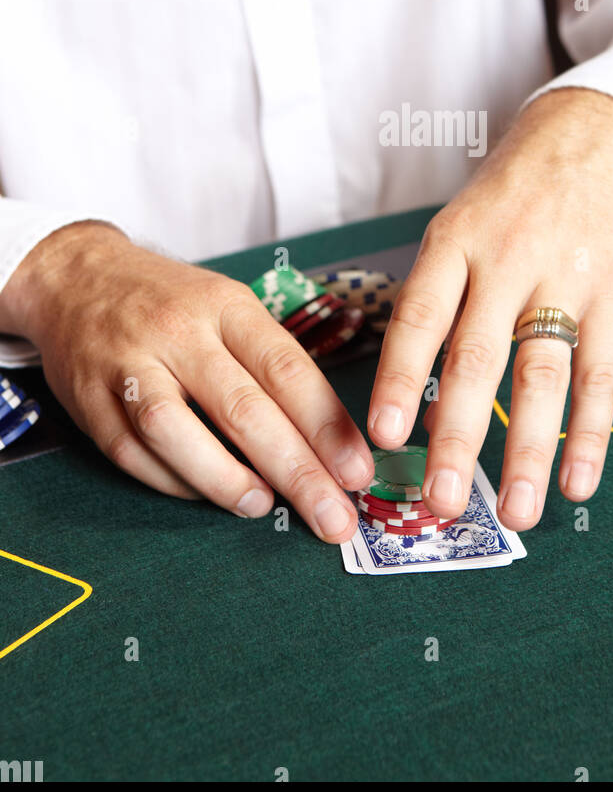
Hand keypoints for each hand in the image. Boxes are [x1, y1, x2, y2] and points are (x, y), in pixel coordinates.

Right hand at [0, 223, 372, 540]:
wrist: (76, 276)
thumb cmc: (171, 302)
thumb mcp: (228, 306)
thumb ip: (270, 365)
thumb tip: (329, 441)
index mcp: (226, 305)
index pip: (286, 369)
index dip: (327, 426)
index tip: (357, 472)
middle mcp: (178, 331)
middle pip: (242, 408)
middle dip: (296, 470)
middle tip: (332, 515)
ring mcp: (128, 363)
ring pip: (176, 430)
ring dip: (226, 480)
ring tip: (262, 507)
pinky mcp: (88, 398)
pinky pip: (131, 452)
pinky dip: (174, 483)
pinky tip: (206, 495)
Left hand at [367, 88, 612, 529]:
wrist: (589, 140)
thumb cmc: (506, 200)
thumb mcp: (457, 229)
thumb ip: (437, 303)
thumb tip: (411, 403)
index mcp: (455, 244)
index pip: (421, 317)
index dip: (402, 379)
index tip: (384, 438)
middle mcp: (508, 262)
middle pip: (480, 359)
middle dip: (460, 437)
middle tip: (443, 501)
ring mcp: (564, 280)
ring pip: (544, 376)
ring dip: (530, 452)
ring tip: (518, 514)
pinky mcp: (612, 298)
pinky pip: (602, 374)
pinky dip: (591, 434)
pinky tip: (579, 484)